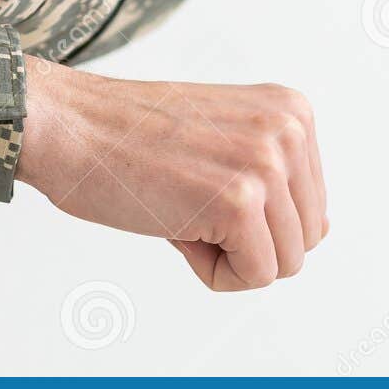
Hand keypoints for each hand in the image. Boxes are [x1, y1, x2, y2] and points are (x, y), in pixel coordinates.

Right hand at [18, 60, 327, 290]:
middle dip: (244, 239)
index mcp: (292, 111)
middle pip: (306, 239)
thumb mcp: (223, 136)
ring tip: (179, 206)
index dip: (250, 216)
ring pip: (283, 264)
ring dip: (226, 254)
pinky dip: (210, 270)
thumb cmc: (129, 137)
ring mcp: (268, 164)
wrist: (66, 126)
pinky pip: (251, 277)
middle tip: (186, 197)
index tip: (200, 180)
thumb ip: (277, 175)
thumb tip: (321, 231)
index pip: (311, 207)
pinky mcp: (240, 202)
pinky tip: (173, 224)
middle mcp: (290, 130)